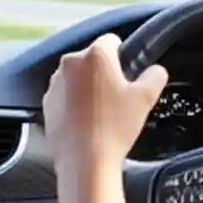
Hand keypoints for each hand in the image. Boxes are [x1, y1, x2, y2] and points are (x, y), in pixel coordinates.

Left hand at [43, 33, 168, 171]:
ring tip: (101, 112)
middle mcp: (70, 63)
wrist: (85, 161)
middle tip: (117, 97)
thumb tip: (156, 71)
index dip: (123, 55)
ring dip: (88, 87)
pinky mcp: (46, 103)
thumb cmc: (115, 127)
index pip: (112, 41)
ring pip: (77, 77)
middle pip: (92, 59)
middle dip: (104, 73)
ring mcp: (55, 84)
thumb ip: (155, 76)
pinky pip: (65, 95)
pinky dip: (74, 103)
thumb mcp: (145, 98)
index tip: (128, 73)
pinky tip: (86, 122)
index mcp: (95, 55)